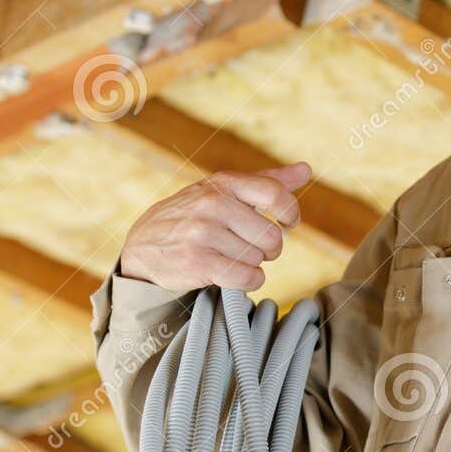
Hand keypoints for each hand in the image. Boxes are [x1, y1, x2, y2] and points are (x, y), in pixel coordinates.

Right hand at [118, 163, 310, 292]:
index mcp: (222, 183)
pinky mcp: (197, 262)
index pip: (274, 193)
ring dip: (252, 264)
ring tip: (230, 257)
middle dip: (268, 248)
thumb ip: (266, 182)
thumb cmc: (193, 216)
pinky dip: (247, 281)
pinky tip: (234, 275)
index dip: (290, 211)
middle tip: (251, 247)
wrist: (143, 245)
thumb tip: (306, 170)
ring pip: (258, 259)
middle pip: (271, 236)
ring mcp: (202, 233)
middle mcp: (212, 204)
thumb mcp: (224, 191)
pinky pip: (247, 277)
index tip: (289, 222)